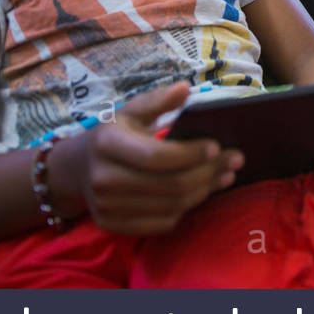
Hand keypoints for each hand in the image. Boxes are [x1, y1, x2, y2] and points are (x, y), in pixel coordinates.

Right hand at [53, 82, 243, 235]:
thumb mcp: (130, 110)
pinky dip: (187, 208)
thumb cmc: (115, 133)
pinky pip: (161, 223)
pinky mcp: (114, 225)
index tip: (217, 146)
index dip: (190, 154)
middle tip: (235, 160)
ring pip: (170, 206)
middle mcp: (103, 179)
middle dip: (209, 173)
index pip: (156, 156)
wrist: (78, 169)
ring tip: (226, 175)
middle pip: (168, 185)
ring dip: (205, 190)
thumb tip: (184, 89)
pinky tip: (203, 192)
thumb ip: (158, 100)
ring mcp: (106, 206)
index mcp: (107, 144)